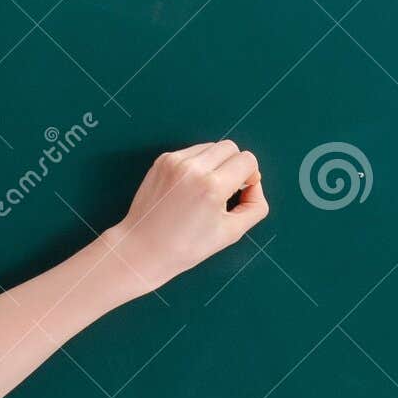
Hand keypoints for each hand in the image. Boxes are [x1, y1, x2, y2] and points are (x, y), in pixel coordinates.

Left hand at [100, 141, 267, 300]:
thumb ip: (255, 206)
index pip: (247, 160)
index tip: (240, 192)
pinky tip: (189, 189)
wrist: (142, 249)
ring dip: (216, 164)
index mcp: (212, 186)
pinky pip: (191, 152)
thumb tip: (254, 182)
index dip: (250, 176)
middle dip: (234, 165)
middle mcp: (193, 168)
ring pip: (211, 147)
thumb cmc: (186, 247)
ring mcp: (175, 162)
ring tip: (205, 191)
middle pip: (230, 147)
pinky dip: (197, 166)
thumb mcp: (231, 233)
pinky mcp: (163, 161)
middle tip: (226, 190)